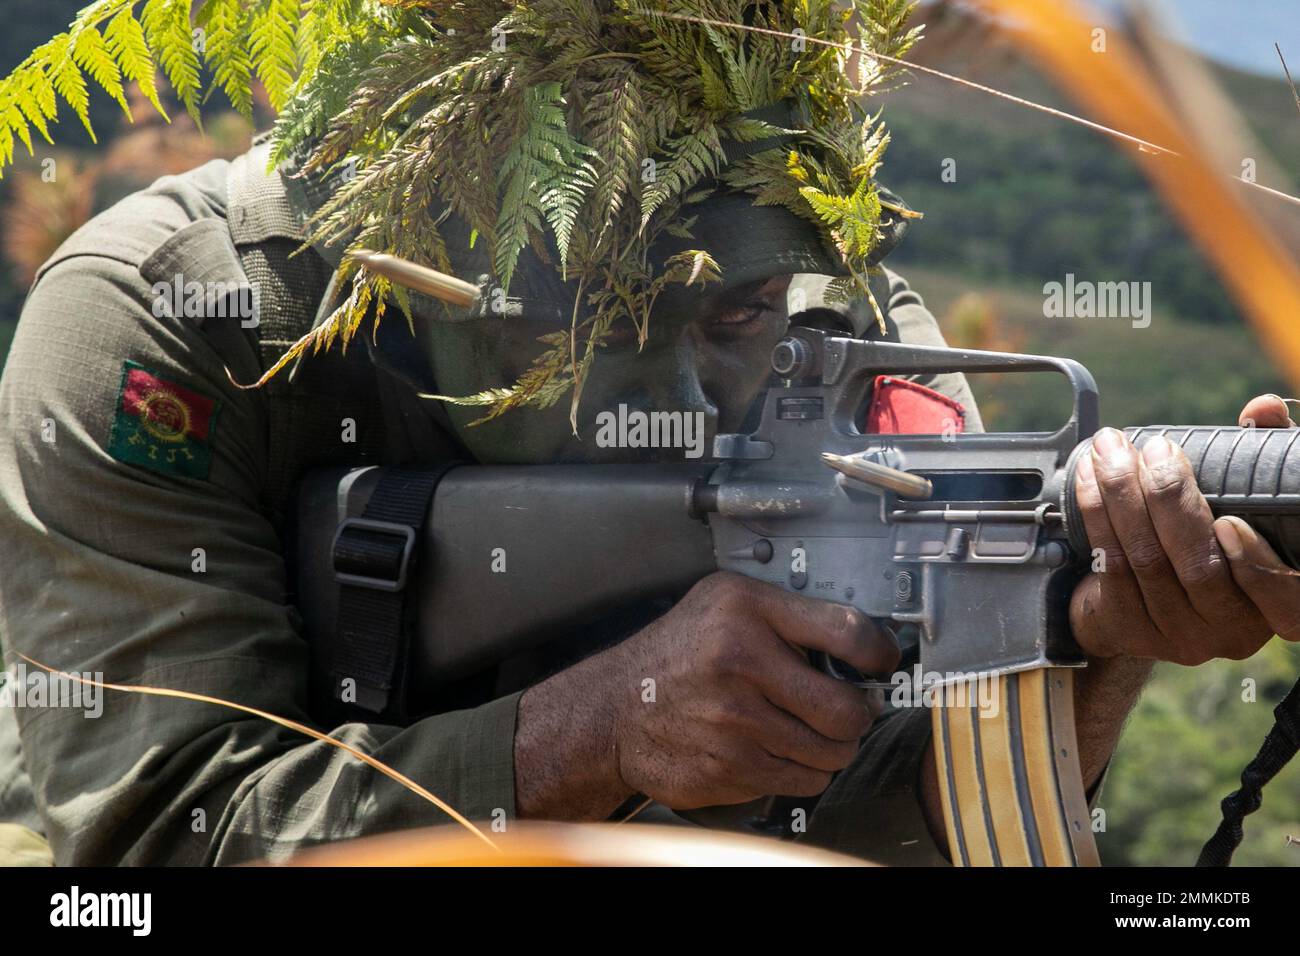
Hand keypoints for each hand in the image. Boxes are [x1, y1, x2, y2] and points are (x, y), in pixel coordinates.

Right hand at [607, 572, 898, 808]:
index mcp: (745, 612)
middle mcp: (739, 664)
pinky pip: (801, 781)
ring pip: (831, 753)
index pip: (847, 632)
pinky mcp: (729, 768)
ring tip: (809, 730)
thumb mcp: (723, 603)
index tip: (881, 663)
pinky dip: (801, 771)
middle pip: (846, 709)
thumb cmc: (677, 653)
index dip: (879, 653)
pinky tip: (778, 749)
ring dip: (832, 747)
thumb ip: (787, 614)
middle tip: (849, 708)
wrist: (615, 709)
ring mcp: (734, 723)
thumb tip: (864, 642)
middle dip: (857, 714)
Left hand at [1069, 395, 1299, 664]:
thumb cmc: (1209, 540)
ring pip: (1147, 562)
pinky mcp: (1130, 629)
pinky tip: (1088, 477)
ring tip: (1112, 450)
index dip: (1258, 566)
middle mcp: (1232, 629)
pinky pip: (1109, 565)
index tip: (1229, 522)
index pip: (1287, 602)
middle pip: (1199, 567)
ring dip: (1122, 497)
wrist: (1141, 600)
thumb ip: (1260, 459)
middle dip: (1169, 498)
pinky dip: (1096, 513)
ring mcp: (1179, 636)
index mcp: (1276, 604)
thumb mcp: (1246, 502)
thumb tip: (1262, 408)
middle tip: (1153, 448)